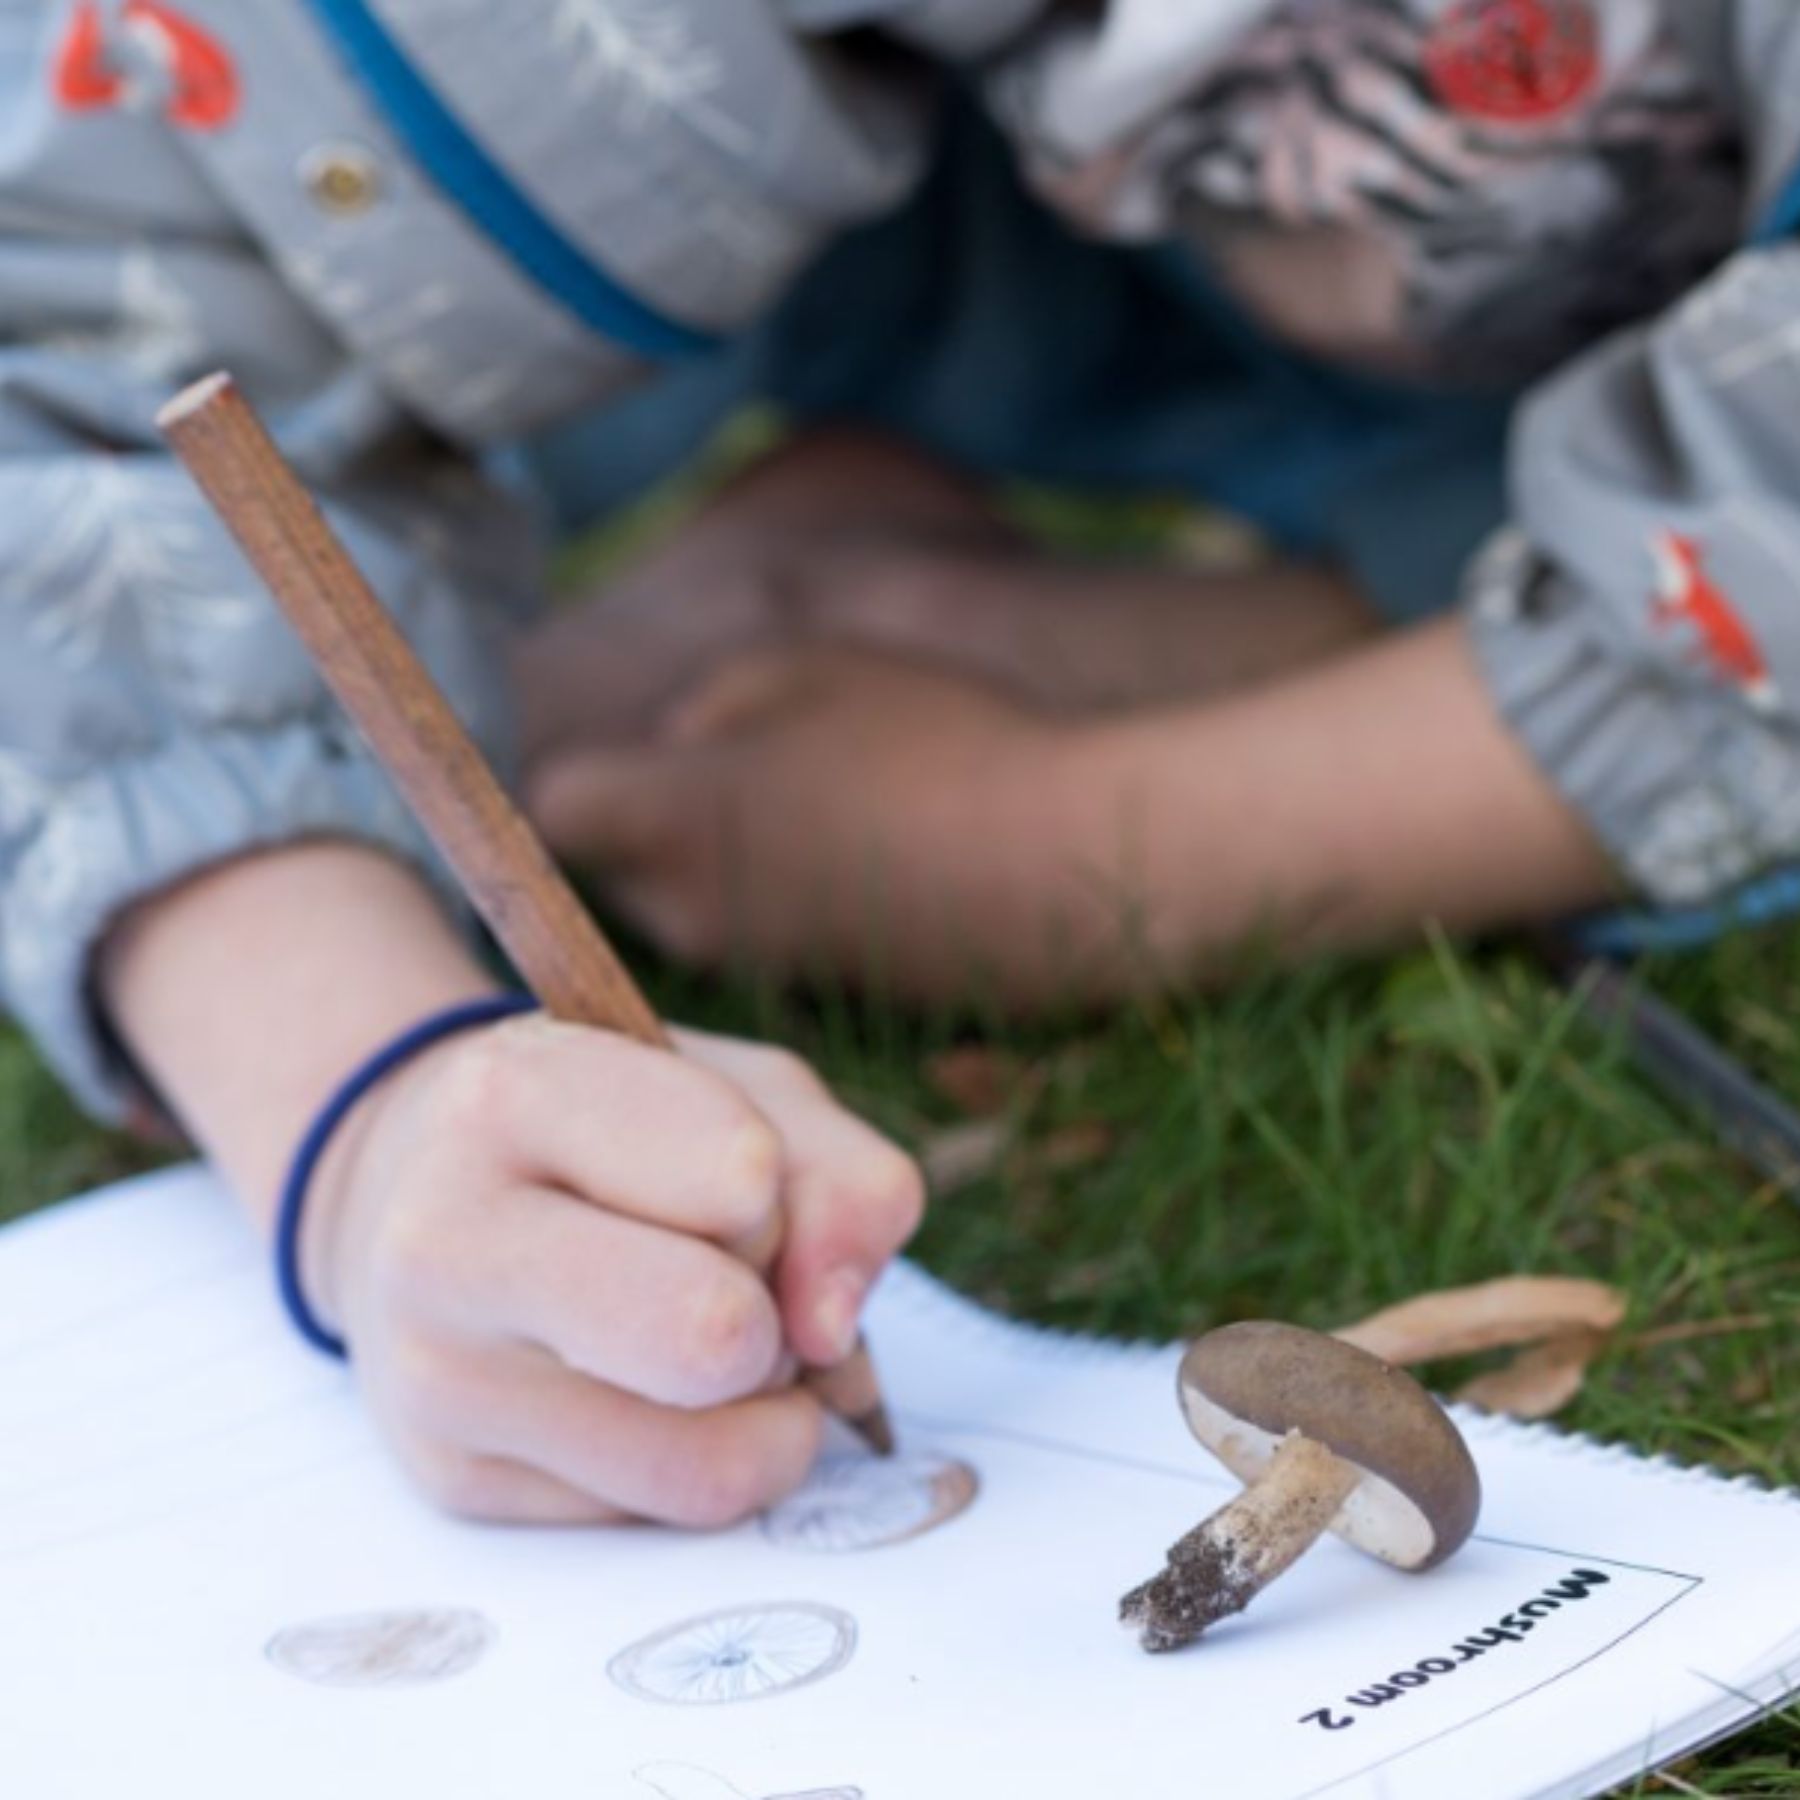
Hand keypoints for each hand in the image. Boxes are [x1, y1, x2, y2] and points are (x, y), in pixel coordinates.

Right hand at [310, 1012, 923, 1525]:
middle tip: (733, 1284)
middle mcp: (445, 1239)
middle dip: (769, 1318)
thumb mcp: (751, 1098)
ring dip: (757, 1412)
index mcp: (515, 1096)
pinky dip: (701, 1459)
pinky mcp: (456, 1482)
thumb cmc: (628, 1137)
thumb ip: (844, 1183)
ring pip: (700, 1463)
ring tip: (709, 1347)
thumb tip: (830, 1335)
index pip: (743, 1176)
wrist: (431, 1194)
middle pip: (710, 1336)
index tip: (726, 1179)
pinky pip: (661, 1517)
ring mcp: (436, 1377)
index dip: (774, 1191)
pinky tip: (650, 1395)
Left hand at [528, 647, 1116, 1003]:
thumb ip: (704, 705)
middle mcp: (693, 911)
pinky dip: (779, 892)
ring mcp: (756, 963)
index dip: (573, 765)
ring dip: (716, 853)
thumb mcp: (806, 667)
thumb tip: (669, 746)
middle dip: (646, 815)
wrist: (1067, 862)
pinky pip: (757, 934)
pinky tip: (853, 846)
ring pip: (687, 902)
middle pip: (616, 867)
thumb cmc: (938, 741)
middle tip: (720, 758)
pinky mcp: (816, 989)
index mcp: (676, 819)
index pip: (551, 808)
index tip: (607, 737)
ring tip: (807, 794)